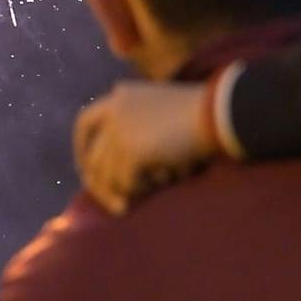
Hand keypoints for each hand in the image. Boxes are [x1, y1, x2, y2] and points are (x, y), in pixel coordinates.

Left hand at [74, 80, 214, 214]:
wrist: (219, 113)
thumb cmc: (202, 116)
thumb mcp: (164, 114)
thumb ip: (138, 130)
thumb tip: (118, 172)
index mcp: (121, 95)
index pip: (85, 122)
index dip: (82, 148)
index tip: (85, 169)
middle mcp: (114, 111)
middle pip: (93, 156)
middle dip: (100, 184)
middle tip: (115, 204)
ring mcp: (120, 131)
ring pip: (108, 175)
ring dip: (126, 191)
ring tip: (149, 193)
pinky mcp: (131, 152)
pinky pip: (126, 184)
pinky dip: (141, 190)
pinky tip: (162, 183)